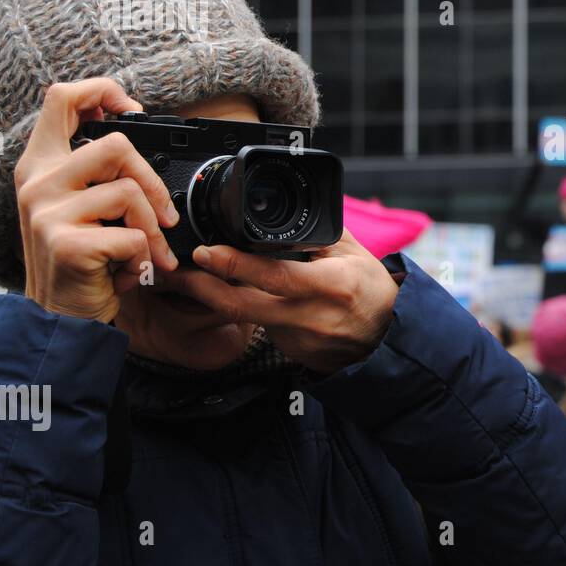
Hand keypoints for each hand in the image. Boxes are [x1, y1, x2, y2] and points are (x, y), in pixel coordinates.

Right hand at [15, 78, 180, 322]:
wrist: (60, 320)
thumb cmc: (82, 260)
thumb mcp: (79, 207)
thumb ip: (96, 170)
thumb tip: (130, 123)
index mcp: (40, 165)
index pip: (61, 97)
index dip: (104, 91)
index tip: (134, 112)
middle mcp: (37, 182)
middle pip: (116, 143)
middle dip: (154, 182)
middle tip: (164, 215)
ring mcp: (47, 212)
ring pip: (130, 191)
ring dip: (154, 228)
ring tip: (150, 252)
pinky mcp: (66, 243)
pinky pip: (131, 235)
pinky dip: (143, 257)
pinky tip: (129, 271)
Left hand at [169, 228, 398, 373]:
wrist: (389, 340)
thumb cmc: (374, 291)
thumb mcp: (353, 253)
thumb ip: (317, 235)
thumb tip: (284, 211)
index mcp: (332, 285)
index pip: (275, 276)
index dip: (235, 265)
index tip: (206, 251)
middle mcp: (312, 316)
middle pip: (244, 306)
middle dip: (202, 288)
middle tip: (176, 271)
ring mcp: (300, 339)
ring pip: (247, 319)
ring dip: (217, 300)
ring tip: (193, 281)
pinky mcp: (292, 354)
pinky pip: (262, 330)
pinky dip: (248, 314)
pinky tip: (239, 299)